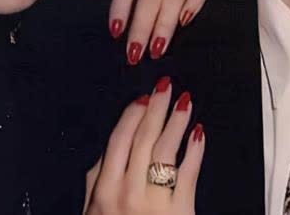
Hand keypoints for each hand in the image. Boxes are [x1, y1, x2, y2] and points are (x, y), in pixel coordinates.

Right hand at [84, 77, 203, 214]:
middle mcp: (128, 192)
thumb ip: (96, 179)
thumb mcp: (91, 212)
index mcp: (104, 190)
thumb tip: (109, 148)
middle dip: (157, 109)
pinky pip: (189, 174)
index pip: (119, 140)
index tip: (143, 98)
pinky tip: (199, 134)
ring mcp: (155, 203)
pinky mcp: (181, 212)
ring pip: (166, 151)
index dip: (132, 115)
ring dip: (177, 122)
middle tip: (166, 87)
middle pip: (144, 139)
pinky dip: (195, 151)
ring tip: (185, 103)